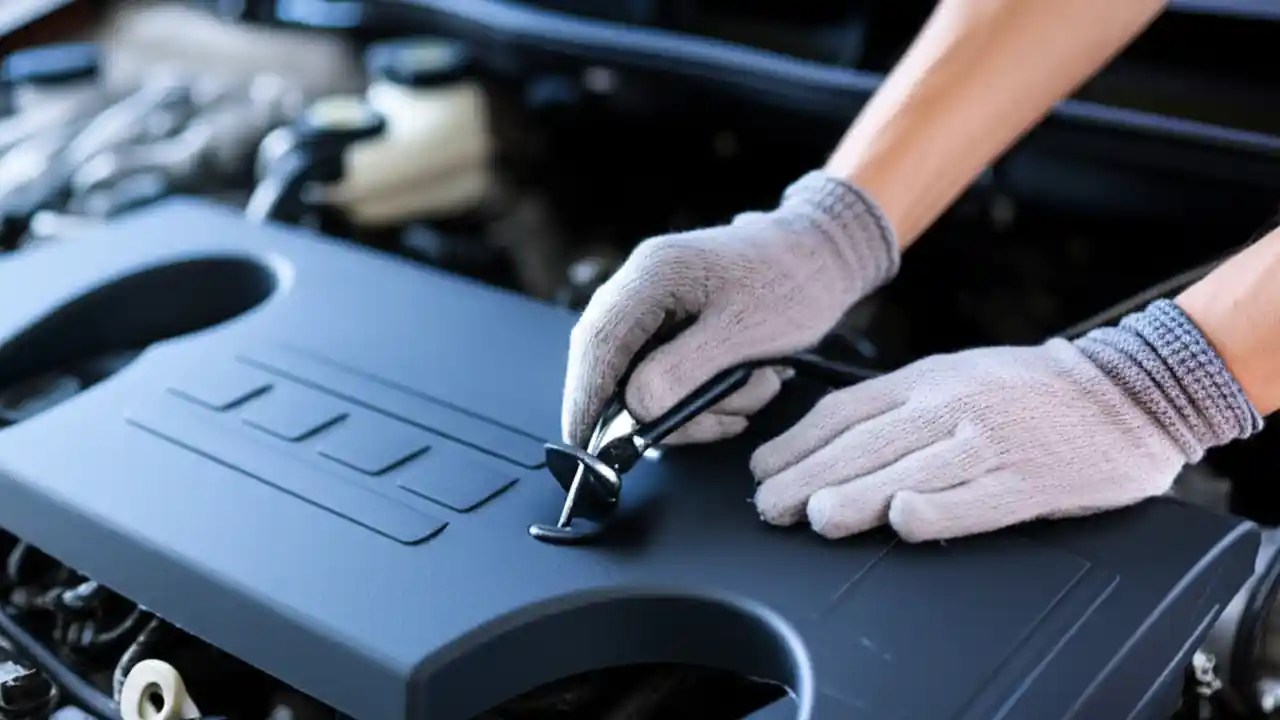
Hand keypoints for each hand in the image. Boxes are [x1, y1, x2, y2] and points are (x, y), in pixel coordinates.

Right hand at [561, 172, 898, 446]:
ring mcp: (656, 305)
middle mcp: (642, 286)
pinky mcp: (674, 323)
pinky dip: (707, 395)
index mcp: (652, 275)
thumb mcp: (743, 334)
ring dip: (700, 404)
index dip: (585, 400)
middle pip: (615, 367)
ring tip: (754, 394)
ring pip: (646, 379)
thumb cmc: (795, 282)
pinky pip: (670, 375)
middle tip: (715, 425)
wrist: (828, 253)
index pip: (597, 345)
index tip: (584, 447)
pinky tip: (747, 389)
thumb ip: (682, 372)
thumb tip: (635, 408)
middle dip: (662, 410)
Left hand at [751, 300, 1262, 541]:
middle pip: (866, 442)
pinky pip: (978, 497)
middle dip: (808, 476)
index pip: (846, 410)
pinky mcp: (1032, 479)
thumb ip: (902, 405)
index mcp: (927, 379)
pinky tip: (904, 520)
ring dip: (856, 494)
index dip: (797, 441)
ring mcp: (991, 441)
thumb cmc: (1032, 391)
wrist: (1128, 391)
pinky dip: (939, 509)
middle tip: (768, 506)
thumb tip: (833, 438)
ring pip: (911, 468)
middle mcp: (951, 405)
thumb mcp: (958, 376)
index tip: (763, 469)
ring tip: (815, 517)